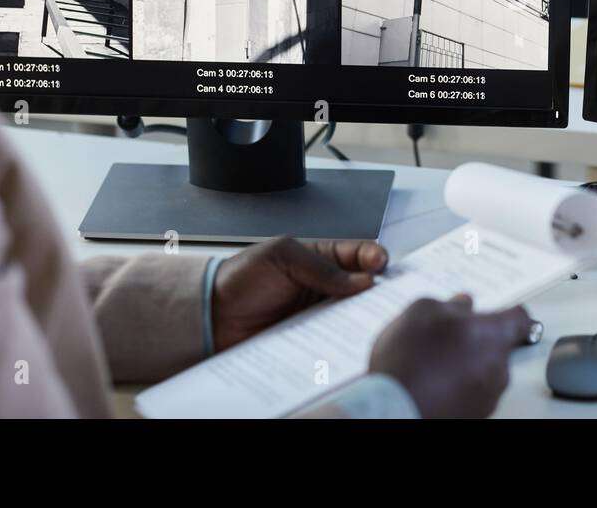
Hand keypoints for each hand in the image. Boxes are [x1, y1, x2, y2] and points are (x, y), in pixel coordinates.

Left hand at [211, 237, 387, 351]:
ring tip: (367, 320)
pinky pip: (333, 340)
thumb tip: (361, 280)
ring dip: (361, 318)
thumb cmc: (241, 278)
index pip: (359, 255)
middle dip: (376, 291)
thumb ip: (321, 266)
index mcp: (322, 257)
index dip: (374, 258)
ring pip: (353, 315)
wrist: (212, 316)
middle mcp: (326, 286)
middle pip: (363, 288)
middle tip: (384, 296)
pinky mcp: (310, 339)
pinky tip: (347, 341)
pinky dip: (343, 341)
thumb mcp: (282, 257)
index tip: (380, 265)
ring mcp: (319, 314)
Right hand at [369, 295, 531, 417]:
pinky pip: (472, 393)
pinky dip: (458, 387)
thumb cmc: (408, 360)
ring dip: (466, 364)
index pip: (519, 318)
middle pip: (497, 346)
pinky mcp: (476, 415)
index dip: (508, 313)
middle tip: (448, 338)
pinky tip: (432, 382)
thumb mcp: (422, 310)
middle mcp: (499, 367)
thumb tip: (462, 304)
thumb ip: (451, 304)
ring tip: (433, 363)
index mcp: (492, 334)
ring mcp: (489, 395)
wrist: (394, 407)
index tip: (501, 313)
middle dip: (476, 340)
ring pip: (484, 371)